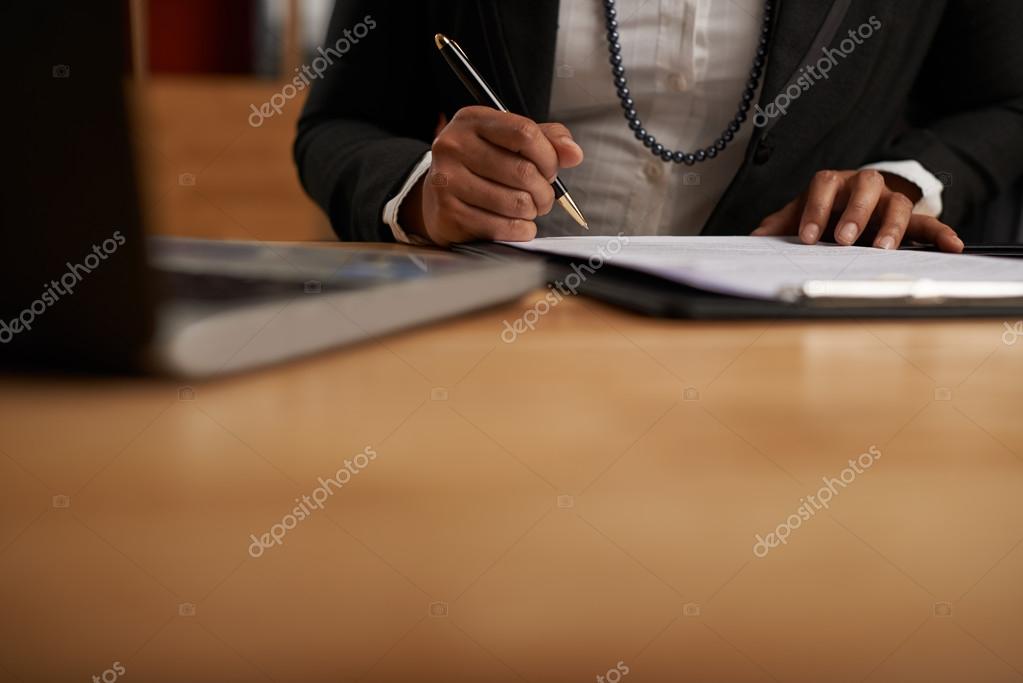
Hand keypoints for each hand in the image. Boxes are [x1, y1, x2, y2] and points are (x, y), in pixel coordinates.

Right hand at [399, 106, 583, 245]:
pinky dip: (519, 231)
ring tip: (528, 209)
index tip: (551, 169)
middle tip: (543, 197)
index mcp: (472, 121)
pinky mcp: (448, 213)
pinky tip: (517, 225)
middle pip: (523, 171)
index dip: (548, 156)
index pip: (525, 133)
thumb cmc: (480, 167)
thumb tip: (573, 153)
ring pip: (515, 202)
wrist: (436, 197)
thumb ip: (546, 140)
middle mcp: (453, 146)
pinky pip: (501, 227)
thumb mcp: (508, 142)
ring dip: (532, 212)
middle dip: (544, 191)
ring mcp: (447, 180)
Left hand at [752, 169, 963, 252]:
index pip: (823, 185)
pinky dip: (941, 234)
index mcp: (832, 184)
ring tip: (883, 249)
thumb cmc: (823, 212)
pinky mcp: (910, 219)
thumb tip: (750, 239)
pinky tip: (953, 246)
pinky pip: (928, 223)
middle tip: (844, 240)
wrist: (852, 206)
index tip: (805, 237)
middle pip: (864, 186)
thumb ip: (777, 226)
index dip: (814, 209)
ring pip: (896, 203)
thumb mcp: (797, 217)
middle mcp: (862, 187)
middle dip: (854, 212)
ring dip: (891, 226)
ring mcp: (888, 201)